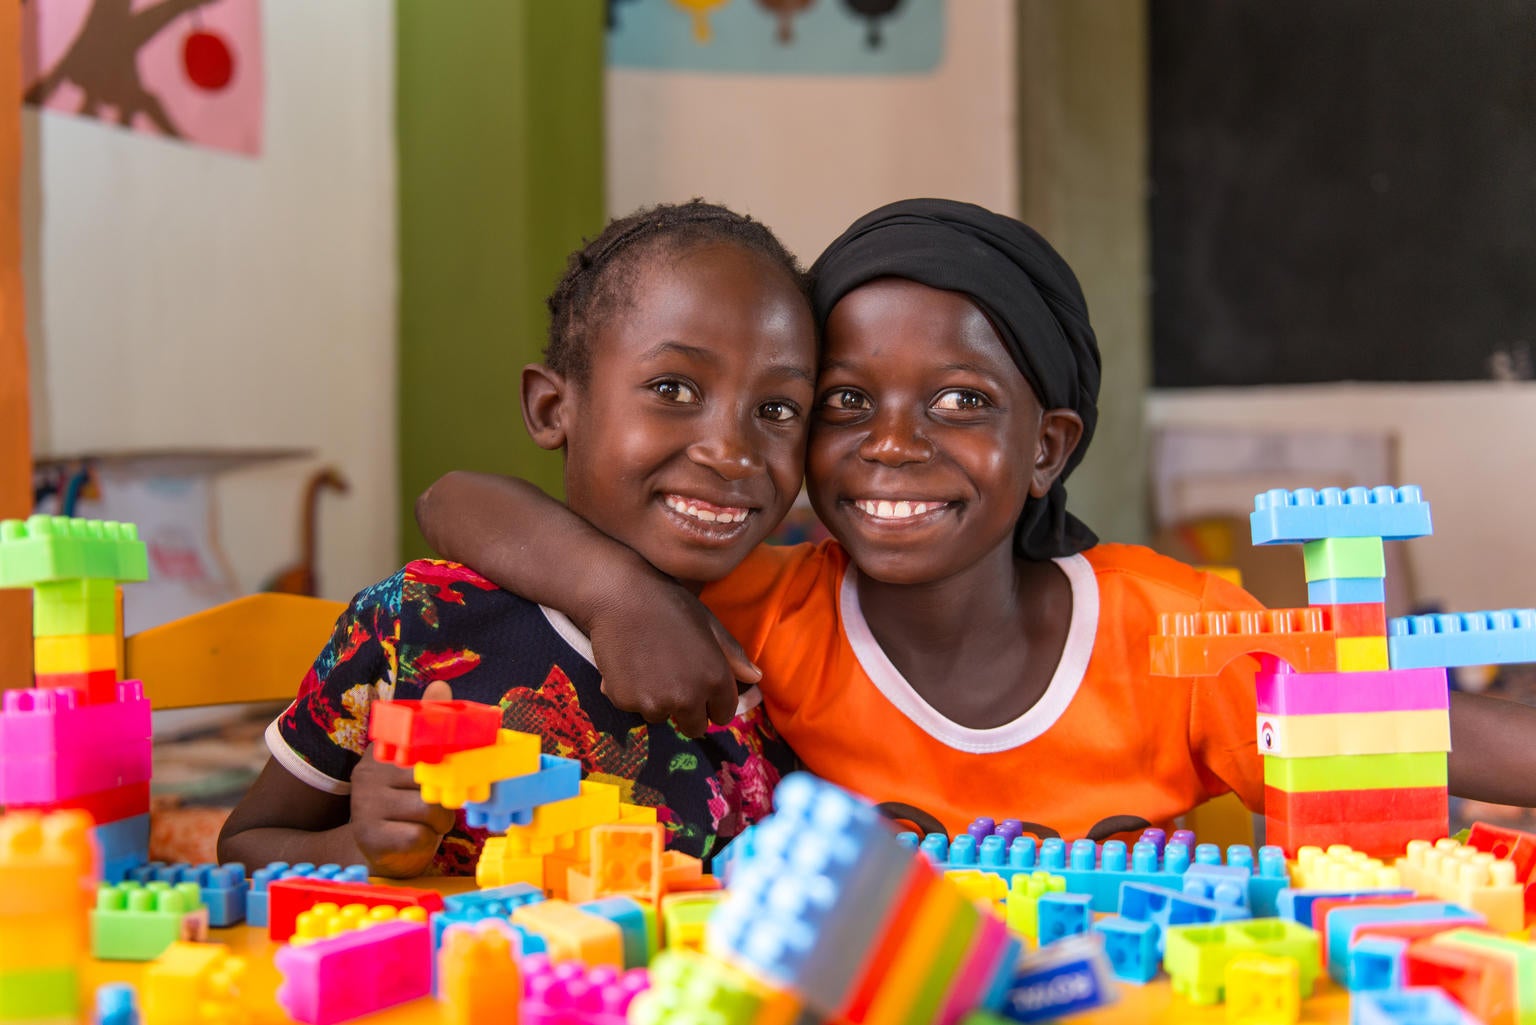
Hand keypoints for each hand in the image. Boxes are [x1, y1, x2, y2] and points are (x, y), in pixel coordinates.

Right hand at [350, 681, 456, 876]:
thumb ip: (429, 727)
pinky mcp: (369, 837)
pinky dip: (426, 840)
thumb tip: (440, 684)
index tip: (454, 772)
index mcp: (381, 753)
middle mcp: (367, 775)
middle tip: (438, 805)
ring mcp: (364, 806)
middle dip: (445, 798)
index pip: (424, 749)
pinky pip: (418, 835)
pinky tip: (414, 838)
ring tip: (426, 823)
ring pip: (429, 810)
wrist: (383, 850)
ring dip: (439, 822)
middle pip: (431, 780)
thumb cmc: (407, 803)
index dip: (447, 764)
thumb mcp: (418, 765)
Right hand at [590, 577, 759, 737]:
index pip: (723, 715)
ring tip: (647, 665)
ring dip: (656, 700)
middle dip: (686, 710)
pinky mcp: (626, 702)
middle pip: (694, 727)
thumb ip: (733, 655)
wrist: (620, 594)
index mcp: (715, 679)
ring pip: (660, 716)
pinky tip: (627, 663)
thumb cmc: (669, 603)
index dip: (712, 703)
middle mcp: (688, 697)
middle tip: (672, 680)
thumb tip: (756, 678)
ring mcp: (655, 702)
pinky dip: (630, 692)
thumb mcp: (709, 624)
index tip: (699, 689)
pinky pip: (633, 706)